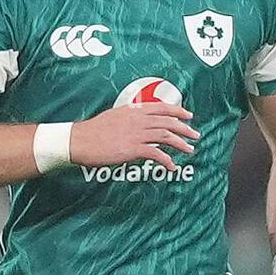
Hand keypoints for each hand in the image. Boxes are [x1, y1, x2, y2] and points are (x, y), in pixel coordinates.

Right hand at [70, 103, 199, 171]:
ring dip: (180, 144)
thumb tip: (138, 121)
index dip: (178, 111)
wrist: (80, 140)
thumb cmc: (93, 131)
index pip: (161, 107)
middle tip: (195, 136)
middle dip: (184, 129)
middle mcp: (137, 120)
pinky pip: (156, 154)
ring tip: (189, 150)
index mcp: (133, 110)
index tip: (188, 116)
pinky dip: (166, 160)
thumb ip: (129, 118)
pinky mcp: (132, 149)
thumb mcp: (114, 117)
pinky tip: (171, 166)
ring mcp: (136, 134)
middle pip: (168, 121)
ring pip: (166, 136)